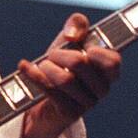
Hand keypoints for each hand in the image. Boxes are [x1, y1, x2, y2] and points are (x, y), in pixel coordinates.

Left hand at [18, 13, 120, 137]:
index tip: (82, 48)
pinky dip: (33, 75)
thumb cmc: (61, 65)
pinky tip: (24, 67)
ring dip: (47, 67)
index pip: (113, 61)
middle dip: (59, 54)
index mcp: (109, 72)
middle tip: (52, 55)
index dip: (96, 51)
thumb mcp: (70, 40)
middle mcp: (102, 89)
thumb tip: (72, 35)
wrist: (41, 97)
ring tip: (42, 65)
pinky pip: (50, 90)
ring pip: (65, 79)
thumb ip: (78, 24)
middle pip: (80, 63)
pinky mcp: (69, 113)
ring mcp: (87, 103)